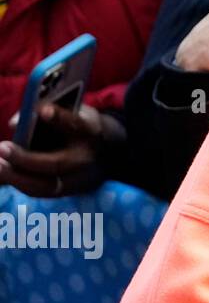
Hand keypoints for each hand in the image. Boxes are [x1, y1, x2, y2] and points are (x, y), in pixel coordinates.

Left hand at [0, 104, 123, 197]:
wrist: (104, 152)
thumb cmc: (78, 126)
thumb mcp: (71, 112)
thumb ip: (48, 111)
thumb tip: (15, 124)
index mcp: (89, 131)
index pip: (77, 124)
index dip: (60, 117)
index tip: (42, 110)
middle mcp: (85, 158)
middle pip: (57, 163)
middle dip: (27, 159)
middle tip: (2, 148)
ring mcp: (78, 179)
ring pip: (46, 185)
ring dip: (18, 177)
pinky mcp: (67, 192)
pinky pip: (39, 191)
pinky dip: (18, 183)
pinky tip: (2, 174)